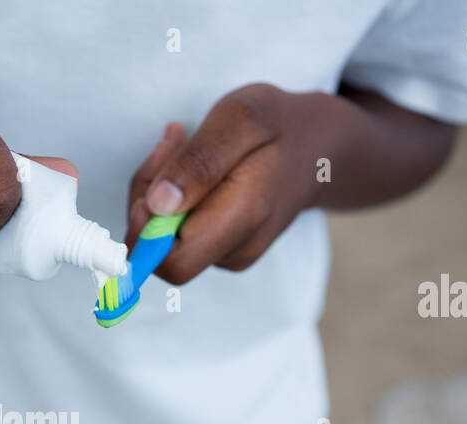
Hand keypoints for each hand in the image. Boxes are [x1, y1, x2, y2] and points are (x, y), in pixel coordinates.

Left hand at [125, 84, 317, 284]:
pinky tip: (192, 165)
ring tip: (184, 141)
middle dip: (145, 204)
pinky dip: (170, 198)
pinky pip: (176, 234)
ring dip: (157, 191)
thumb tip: (158, 206)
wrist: (320, 148)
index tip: (158, 170)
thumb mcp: (241, 119)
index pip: (171, 261)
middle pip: (158, 257)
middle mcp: (236, 249)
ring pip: (163, 242)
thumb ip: (199, 162)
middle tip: (168, 146)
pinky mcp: (221, 249)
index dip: (145, 228)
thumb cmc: (279, 125)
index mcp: (244, 219)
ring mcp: (229, 254)